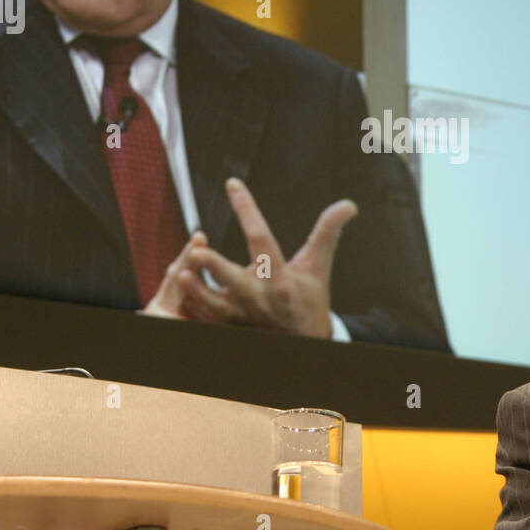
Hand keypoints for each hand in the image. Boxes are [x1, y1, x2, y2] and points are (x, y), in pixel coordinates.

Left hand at [142, 178, 356, 337]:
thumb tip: (348, 205)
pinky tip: (181, 285)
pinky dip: (192, 304)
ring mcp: (242, 316)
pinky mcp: (229, 328)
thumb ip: (327, 233)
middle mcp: (259, 297)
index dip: (247, 210)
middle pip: (234, 280)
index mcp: (281, 278)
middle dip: (214, 266)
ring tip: (181, 271)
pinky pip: (205, 319)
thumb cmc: (308, 300)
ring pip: (213, 304)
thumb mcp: (318, 266)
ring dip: (196, 289)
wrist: (304, 345)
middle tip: (197, 251)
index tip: (233, 185)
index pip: (262, 239)